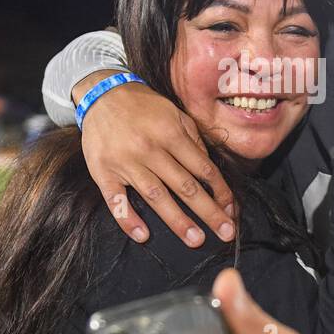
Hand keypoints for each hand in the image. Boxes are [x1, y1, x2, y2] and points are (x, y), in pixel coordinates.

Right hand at [75, 71, 234, 247]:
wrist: (102, 94)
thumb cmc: (144, 107)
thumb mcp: (175, 114)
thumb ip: (194, 141)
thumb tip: (209, 171)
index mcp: (171, 134)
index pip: (203, 169)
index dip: (221, 192)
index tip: (232, 211)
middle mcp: (150, 150)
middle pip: (184, 187)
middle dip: (208, 212)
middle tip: (225, 233)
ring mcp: (125, 163)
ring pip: (155, 196)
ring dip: (177, 221)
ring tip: (196, 240)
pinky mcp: (103, 172)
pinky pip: (115, 200)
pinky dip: (127, 219)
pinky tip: (142, 235)